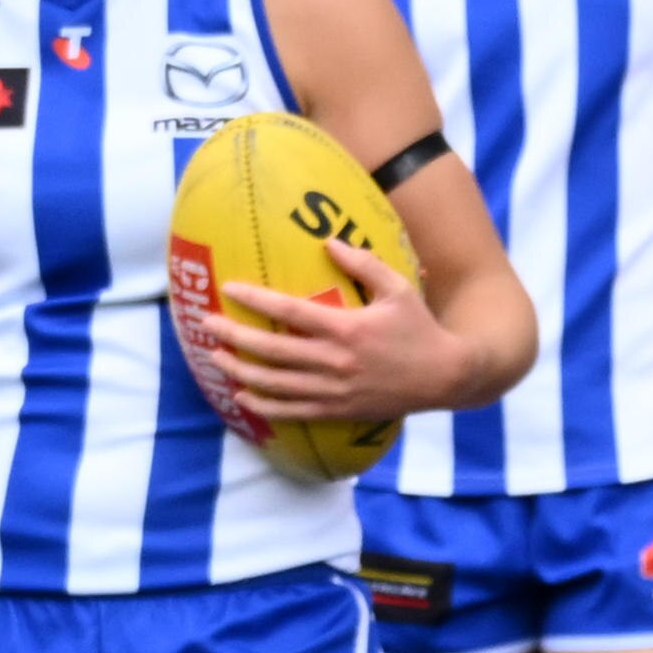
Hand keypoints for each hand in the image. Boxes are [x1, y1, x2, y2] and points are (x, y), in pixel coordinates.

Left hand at [196, 239, 482, 425]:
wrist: (445, 377)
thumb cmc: (421, 328)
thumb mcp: (399, 289)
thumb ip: (363, 264)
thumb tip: (328, 241)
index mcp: (347, 328)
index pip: (290, 312)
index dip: (256, 299)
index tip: (228, 289)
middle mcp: (335, 361)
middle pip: (272, 350)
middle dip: (234, 336)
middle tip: (206, 325)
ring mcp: (335, 389)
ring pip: (276, 384)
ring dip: (241, 371)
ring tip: (215, 358)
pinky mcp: (339, 410)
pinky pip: (293, 411)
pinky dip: (265, 406)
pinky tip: (243, 397)